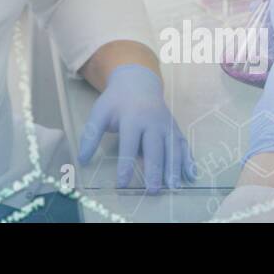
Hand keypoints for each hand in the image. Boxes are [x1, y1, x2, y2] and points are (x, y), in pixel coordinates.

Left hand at [79, 64, 194, 191]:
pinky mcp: (175, 129)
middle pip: (154, 149)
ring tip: (173, 187)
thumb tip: (82, 159)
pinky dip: (189, 160)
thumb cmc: (116, 102)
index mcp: (132, 118)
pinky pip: (184, 145)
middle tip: (152, 191)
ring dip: (174, 168)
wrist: (138, 83)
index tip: (122, 184)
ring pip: (172, 148)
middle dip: (154, 170)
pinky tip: (191, 175)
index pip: (129, 145)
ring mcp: (166, 125)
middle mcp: (152, 122)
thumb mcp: (100, 113)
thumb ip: (90, 135)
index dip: (125, 165)